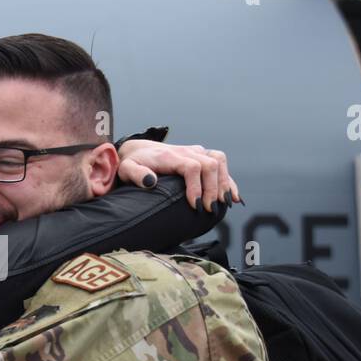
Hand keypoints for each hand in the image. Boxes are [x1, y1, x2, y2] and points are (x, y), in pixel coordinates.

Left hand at [117, 140, 240, 211]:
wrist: (138, 150)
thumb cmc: (133, 163)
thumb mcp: (127, 168)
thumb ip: (136, 175)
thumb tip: (150, 181)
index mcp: (170, 156)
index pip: (191, 167)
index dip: (196, 186)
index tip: (195, 206)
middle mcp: (186, 151)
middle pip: (210, 164)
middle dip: (213, 189)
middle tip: (209, 210)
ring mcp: (196, 152)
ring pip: (219, 161)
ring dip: (224, 183)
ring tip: (224, 204)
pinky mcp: (201, 156)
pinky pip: (220, 164)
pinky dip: (229, 180)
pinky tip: (234, 197)